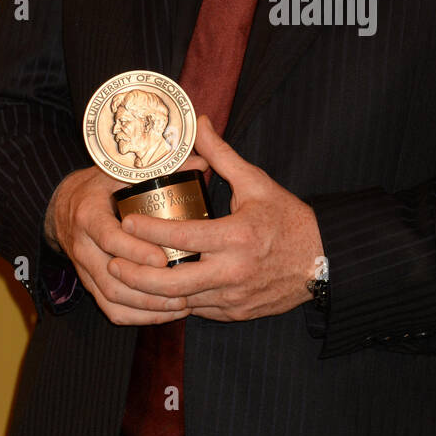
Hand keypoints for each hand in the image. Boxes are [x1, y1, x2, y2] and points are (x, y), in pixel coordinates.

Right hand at [44, 148, 210, 324]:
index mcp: (88, 214)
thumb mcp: (120, 172)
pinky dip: (136, 316)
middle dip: (148, 287)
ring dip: (147, 306)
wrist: (63, 205)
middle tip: (183, 289)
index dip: (135, 250)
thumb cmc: (99, 186)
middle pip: (111, 275)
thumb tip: (200, 162)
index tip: (163, 259)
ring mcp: (84, 267)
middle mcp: (82, 244)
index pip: (109, 237)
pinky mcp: (88, 283)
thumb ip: (159, 168)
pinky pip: (108, 307)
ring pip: (111, 297)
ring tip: (181, 305)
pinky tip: (164, 315)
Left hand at [109, 115, 324, 321]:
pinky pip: (198, 310)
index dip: (149, 230)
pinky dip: (177, 301)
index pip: (182, 236)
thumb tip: (200, 122)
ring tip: (126, 279)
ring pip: (181, 302)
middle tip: (113, 262)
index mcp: (237, 237)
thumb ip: (222, 155)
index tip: (125, 220)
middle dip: (137, 276)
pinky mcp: (236, 313)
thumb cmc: (289, 219)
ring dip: (151, 294)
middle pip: (172, 283)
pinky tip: (159, 290)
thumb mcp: (257, 183)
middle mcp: (233, 271)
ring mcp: (234, 297)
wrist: (322, 261)